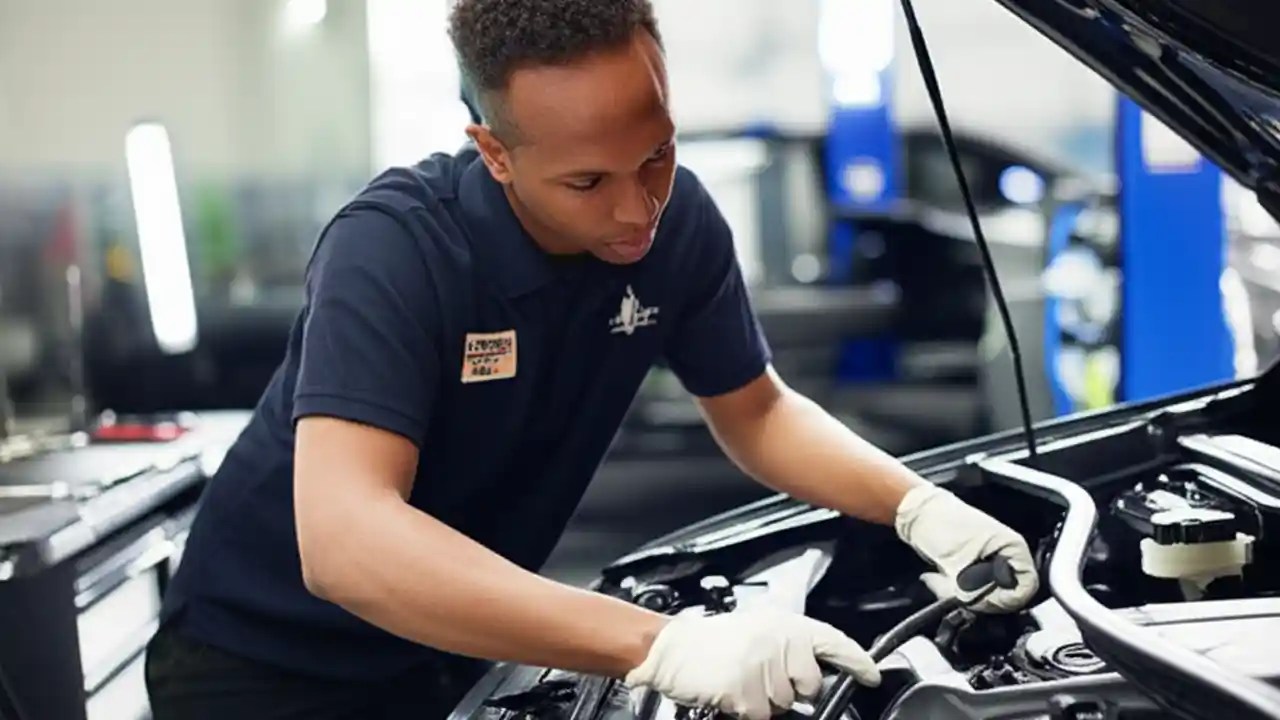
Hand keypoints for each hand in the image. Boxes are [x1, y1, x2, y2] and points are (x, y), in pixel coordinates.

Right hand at [623, 607, 879, 719]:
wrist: (670, 649)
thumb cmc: (712, 643)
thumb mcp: (757, 631)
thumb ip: (789, 647)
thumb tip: (815, 673)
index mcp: (784, 624)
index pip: (832, 642)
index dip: (857, 662)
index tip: (872, 676)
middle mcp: (779, 640)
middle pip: (810, 687)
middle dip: (791, 691)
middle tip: (761, 676)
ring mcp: (762, 665)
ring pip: (784, 705)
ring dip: (764, 702)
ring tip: (740, 679)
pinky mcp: (745, 689)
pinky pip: (760, 715)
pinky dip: (745, 710)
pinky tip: (729, 692)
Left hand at [894, 483, 1037, 611]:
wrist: (916, 513)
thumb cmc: (939, 523)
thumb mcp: (957, 563)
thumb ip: (972, 591)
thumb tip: (978, 607)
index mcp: (1012, 547)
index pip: (1026, 588)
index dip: (1005, 600)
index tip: (982, 601)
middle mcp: (1006, 554)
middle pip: (1005, 594)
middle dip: (978, 598)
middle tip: (956, 592)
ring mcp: (990, 559)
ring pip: (986, 593)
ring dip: (963, 594)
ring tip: (944, 582)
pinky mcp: (974, 565)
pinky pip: (972, 588)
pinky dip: (956, 589)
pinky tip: (941, 579)